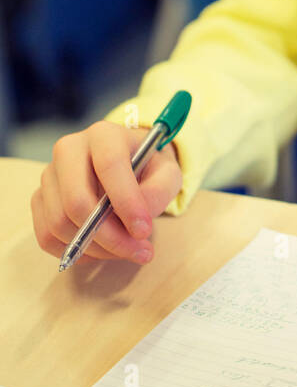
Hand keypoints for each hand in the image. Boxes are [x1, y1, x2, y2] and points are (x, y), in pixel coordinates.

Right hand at [31, 122, 182, 263]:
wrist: (126, 163)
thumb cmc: (146, 166)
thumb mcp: (167, 173)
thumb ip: (159, 191)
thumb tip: (139, 222)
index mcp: (103, 134)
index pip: (109, 165)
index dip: (126, 202)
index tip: (144, 230)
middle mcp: (69, 149)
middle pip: (75, 200)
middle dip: (110, 236)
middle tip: (139, 251)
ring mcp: (50, 175)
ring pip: (60, 223)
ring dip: (96, 247)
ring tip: (125, 250)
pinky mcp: (40, 199)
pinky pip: (46, 236)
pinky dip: (75, 251)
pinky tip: (101, 250)